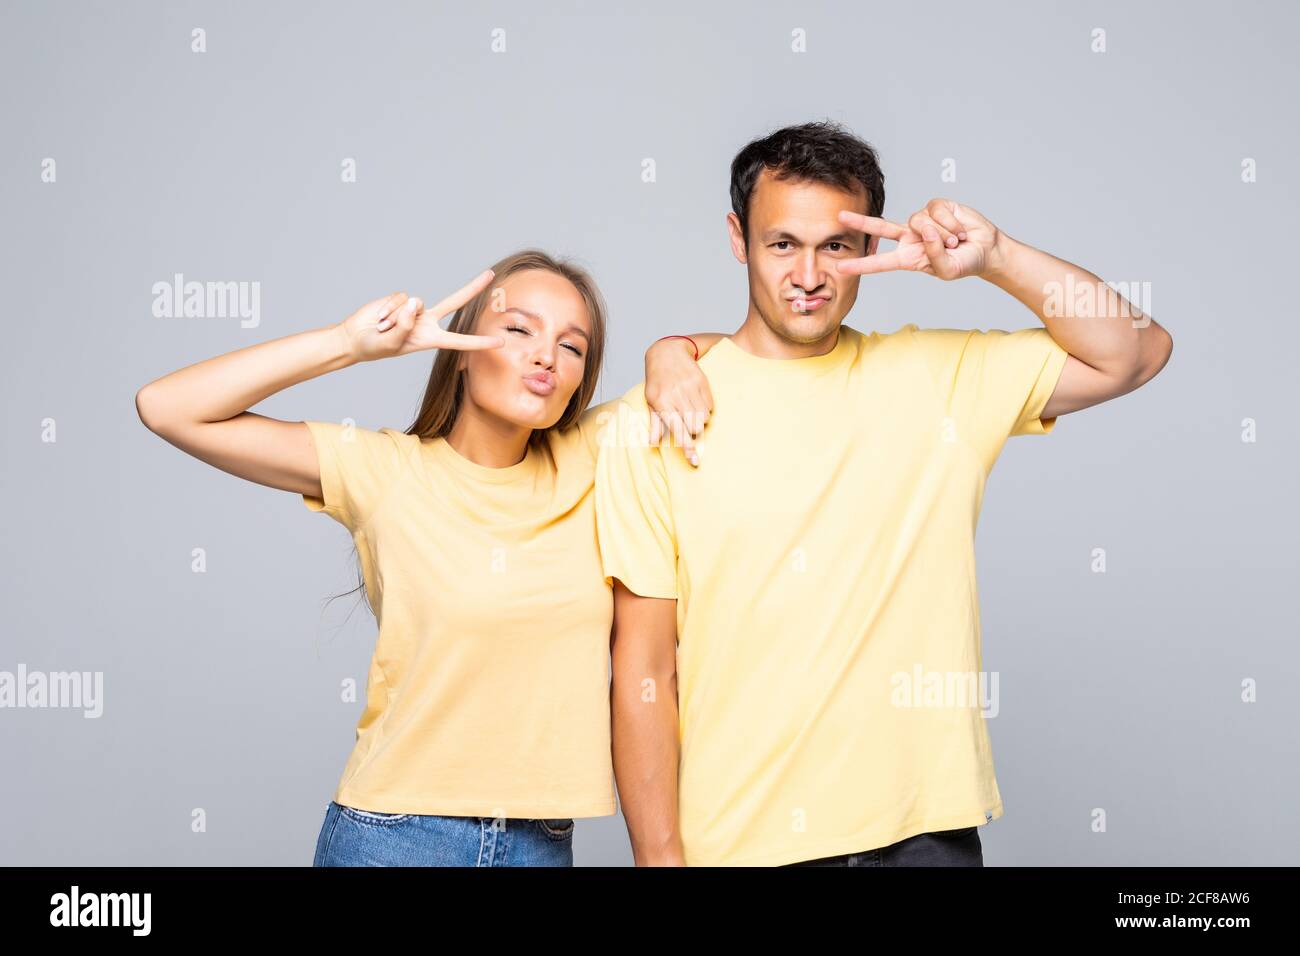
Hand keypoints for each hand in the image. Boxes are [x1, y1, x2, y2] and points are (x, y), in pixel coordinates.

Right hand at [338, 271, 505, 362]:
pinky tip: (380, 318)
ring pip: (415, 303)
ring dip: (396, 317)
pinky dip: (388, 308)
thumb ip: (404, 324)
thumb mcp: (391, 343)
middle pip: (455, 302)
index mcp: (430, 339)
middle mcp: (427, 322)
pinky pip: (400, 298)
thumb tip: (413, 302)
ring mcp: (415, 309)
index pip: (460, 340)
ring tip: (384, 328)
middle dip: (473, 288)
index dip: (479, 342)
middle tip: (491, 275)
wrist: (356, 337)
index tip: (500, 342)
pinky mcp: (401, 299)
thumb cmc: (375, 346)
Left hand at [644, 336, 712, 466]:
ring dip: (700, 420)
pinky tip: (696, 401)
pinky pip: (710, 405)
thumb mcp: (651, 400)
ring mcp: (690, 387)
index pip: (677, 429)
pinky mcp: (701, 381)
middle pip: (694, 425)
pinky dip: (706, 409)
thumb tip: (653, 443)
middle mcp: (676, 395)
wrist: (667, 352)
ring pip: (704, 417)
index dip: (686, 447)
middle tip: (688, 424)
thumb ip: (655, 423)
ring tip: (691, 411)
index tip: (694, 460)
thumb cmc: (657, 380)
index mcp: (661, 402)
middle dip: (694, 431)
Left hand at [835, 199, 1004, 280]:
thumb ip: (934, 254)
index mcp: (908, 258)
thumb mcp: (948, 270)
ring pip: (920, 221)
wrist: (986, 248)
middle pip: (881, 229)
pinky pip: (936, 211)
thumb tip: (925, 229)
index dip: (861, 265)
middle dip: (861, 222)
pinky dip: (950, 223)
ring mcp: (922, 221)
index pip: (880, 262)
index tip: (841, 268)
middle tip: (840, 216)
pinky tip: (959, 230)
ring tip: (955, 242)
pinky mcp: (936, 207)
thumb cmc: (965, 263)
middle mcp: (910, 238)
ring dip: (943, 234)